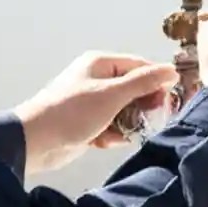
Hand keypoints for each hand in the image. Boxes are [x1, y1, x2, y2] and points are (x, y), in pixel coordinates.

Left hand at [14, 52, 177, 175]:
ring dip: (127, 123)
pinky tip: (106, 142)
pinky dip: (112, 134)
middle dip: (142, 106)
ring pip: (124, 110)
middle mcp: (97, 79)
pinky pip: (111, 126)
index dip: (157, 81)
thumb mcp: (112, 94)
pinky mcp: (87, 123)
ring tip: (123, 133)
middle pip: (134, 89)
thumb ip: (144, 82)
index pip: (140, 66)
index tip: (170, 99)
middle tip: (149, 119)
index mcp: (101, 64)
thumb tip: (171, 70)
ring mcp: (91, 102)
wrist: (35, 141)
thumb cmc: (72, 112)